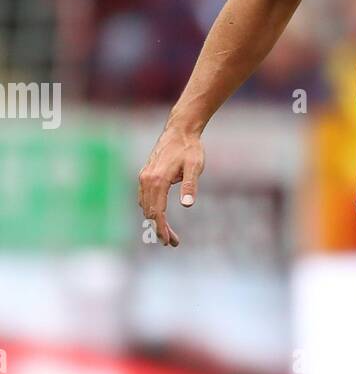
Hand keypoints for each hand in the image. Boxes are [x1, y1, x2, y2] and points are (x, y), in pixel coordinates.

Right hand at [138, 122, 203, 247]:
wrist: (180, 130)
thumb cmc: (190, 148)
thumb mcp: (195, 166)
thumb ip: (190, 185)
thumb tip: (188, 205)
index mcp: (157, 180)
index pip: (157, 212)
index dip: (162, 229)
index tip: (169, 242)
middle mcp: (146, 180)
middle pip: (149, 212)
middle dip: (159, 229)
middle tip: (173, 243)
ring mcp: (144, 177)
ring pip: (145, 206)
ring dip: (155, 221)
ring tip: (170, 234)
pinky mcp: (145, 174)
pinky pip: (144, 198)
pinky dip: (151, 210)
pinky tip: (160, 216)